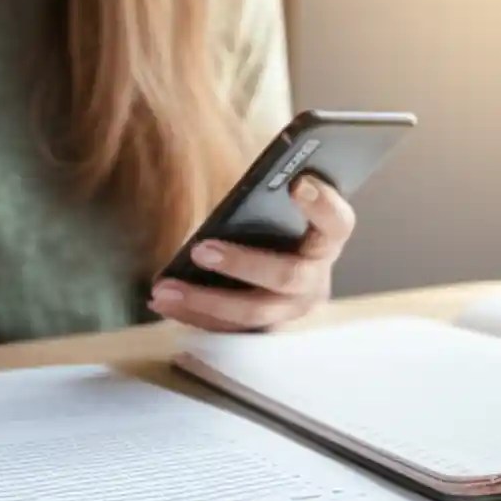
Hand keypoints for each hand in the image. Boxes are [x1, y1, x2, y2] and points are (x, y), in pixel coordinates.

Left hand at [149, 175, 355, 330]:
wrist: (279, 262)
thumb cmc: (274, 223)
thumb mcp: (277, 204)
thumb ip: (268, 192)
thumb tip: (241, 171)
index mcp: (328, 241)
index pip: (337, 222)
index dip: (323, 205)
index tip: (298, 183)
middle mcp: (315, 279)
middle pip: (286, 276)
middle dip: (241, 264)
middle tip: (199, 249)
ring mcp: (290, 309)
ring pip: (252, 311)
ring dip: (204, 300)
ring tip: (164, 288)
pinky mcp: (262, 328)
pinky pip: (229, 327)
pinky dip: (193, 314)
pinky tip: (162, 300)